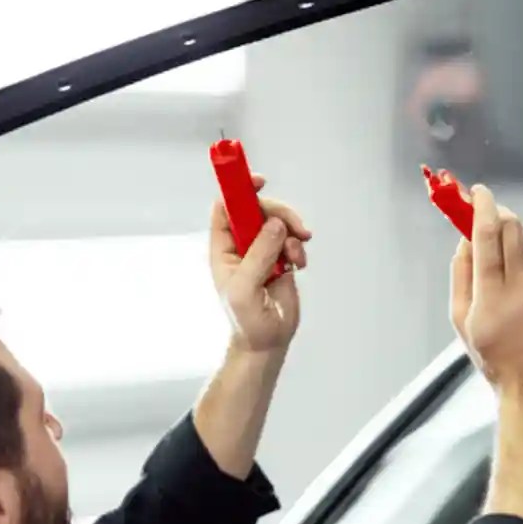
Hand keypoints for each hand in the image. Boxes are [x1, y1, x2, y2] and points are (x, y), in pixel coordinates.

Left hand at [210, 175, 311, 354]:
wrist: (268, 341)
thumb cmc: (246, 319)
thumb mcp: (245, 287)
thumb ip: (259, 254)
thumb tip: (275, 224)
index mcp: (223, 248)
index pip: (225, 208)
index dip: (237, 190)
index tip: (257, 183)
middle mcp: (241, 245)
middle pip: (257, 209)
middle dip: (278, 213)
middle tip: (294, 227)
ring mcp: (262, 251)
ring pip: (278, 223)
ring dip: (292, 232)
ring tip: (297, 255)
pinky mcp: (282, 259)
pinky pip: (292, 240)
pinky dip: (299, 247)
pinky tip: (299, 265)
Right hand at [450, 184, 522, 397]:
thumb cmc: (495, 358)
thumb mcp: (462, 320)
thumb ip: (461, 276)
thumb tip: (463, 242)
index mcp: (493, 292)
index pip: (488, 233)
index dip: (480, 205)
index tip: (475, 192)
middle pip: (513, 227)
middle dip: (496, 212)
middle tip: (482, 210)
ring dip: (509, 235)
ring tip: (495, 251)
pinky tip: (515, 281)